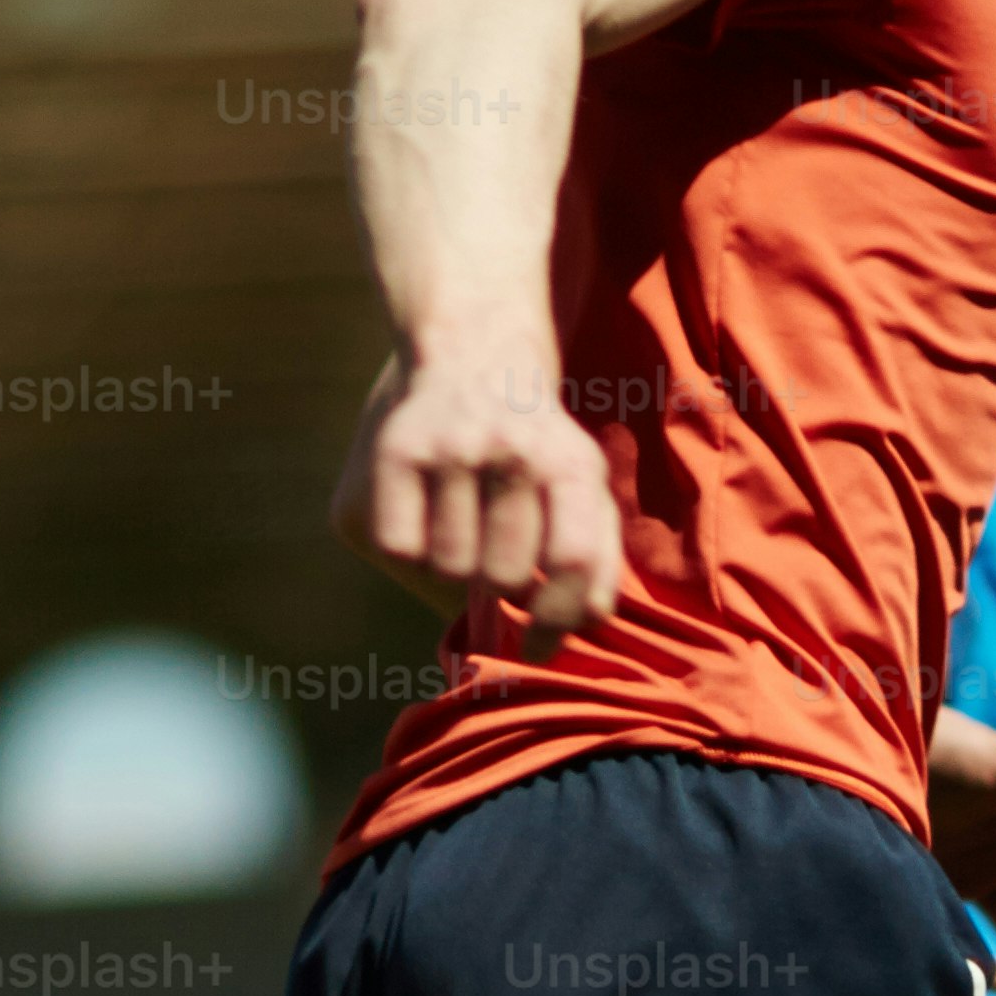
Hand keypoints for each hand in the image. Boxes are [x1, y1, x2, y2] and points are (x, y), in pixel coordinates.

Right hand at [333, 334, 625, 644]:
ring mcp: (451, 446)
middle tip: (494, 553)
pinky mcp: (398, 448)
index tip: (537, 647)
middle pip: (505, 575)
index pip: (572, 562)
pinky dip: (410, 550)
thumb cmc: (535, 443)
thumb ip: (597, 553)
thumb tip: (587, 622)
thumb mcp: (582, 481)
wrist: (473, 348)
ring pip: (450, 568)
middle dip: (501, 583)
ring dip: (454, 566)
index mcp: (570, 462)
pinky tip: (424, 514)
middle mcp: (512, 449)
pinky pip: (401, 548)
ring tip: (461, 524)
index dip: (557, 620)